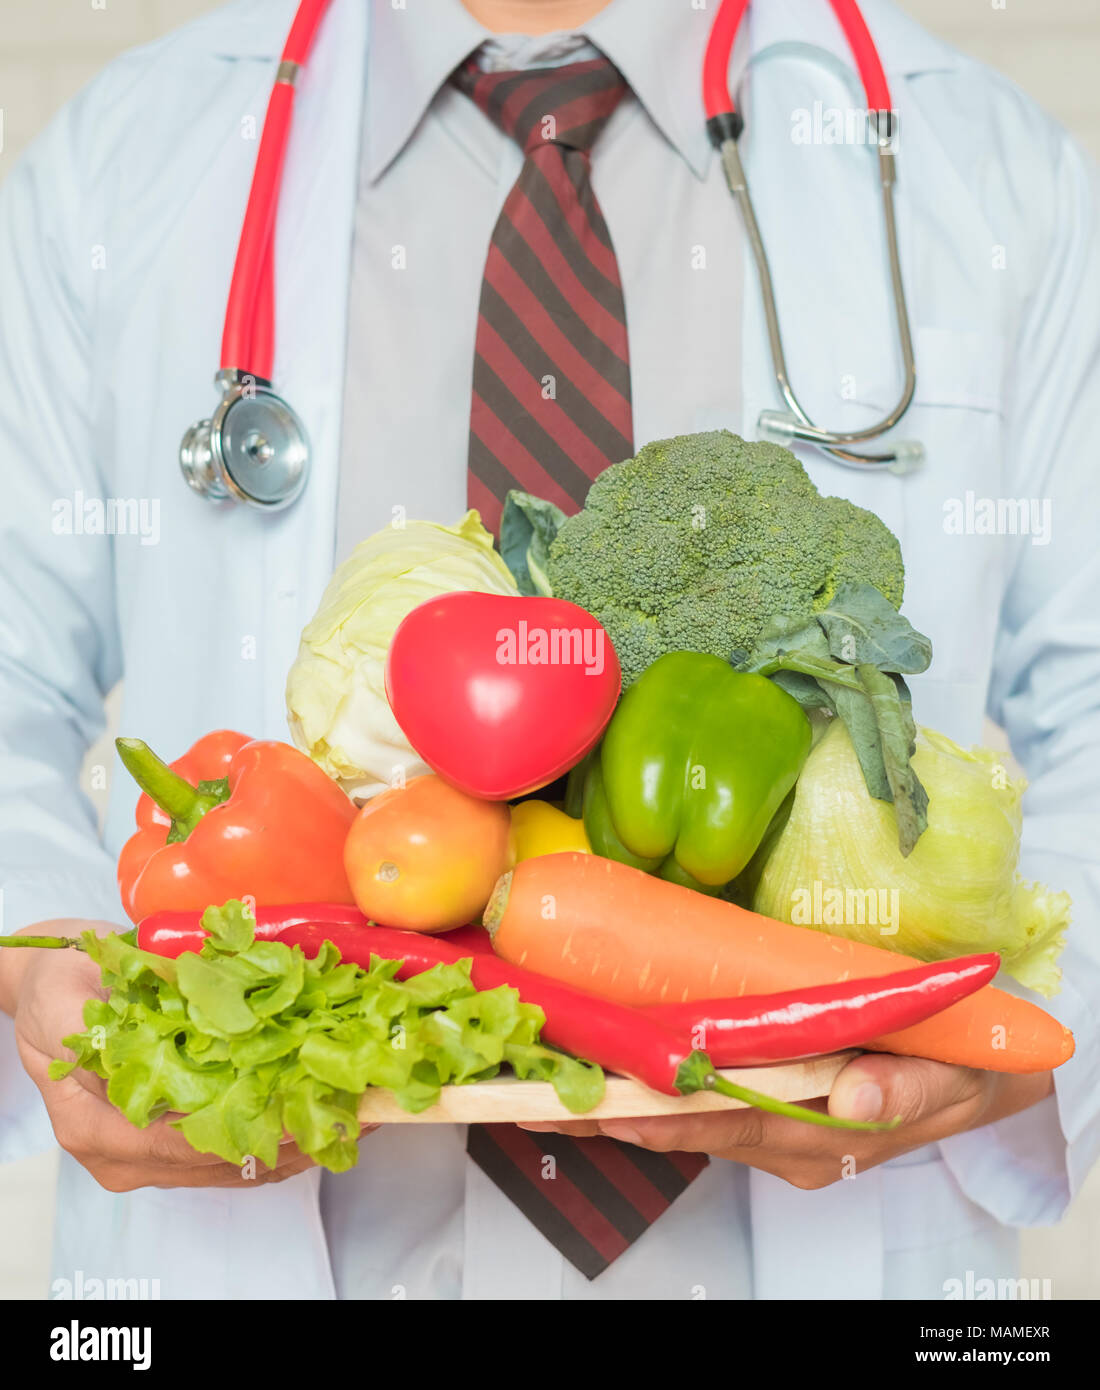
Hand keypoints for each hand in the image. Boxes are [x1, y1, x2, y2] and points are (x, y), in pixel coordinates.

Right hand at [1, 919, 375, 1191]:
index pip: (183, 1144)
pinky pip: (236, 1152)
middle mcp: (126, 1155)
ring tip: (354, 1113)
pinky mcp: (178, 1140)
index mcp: (96, 1127)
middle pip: (218, 1161)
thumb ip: (98, 1034)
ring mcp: (154, 1155)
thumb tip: (156, 1051)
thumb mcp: (64, 1000)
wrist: (59, 982)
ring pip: (235, 1164)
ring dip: (296, 1140)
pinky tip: (325, 1115)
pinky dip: (282, 1135)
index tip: (308, 1107)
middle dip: (288, 1137)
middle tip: (350, 1111)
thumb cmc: (62, 986)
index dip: (250, 1128)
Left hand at [517, 1053, 1053, 1188]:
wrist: (974, 1073)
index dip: (655, 1110)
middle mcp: (779, 1138)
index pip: (720, 1122)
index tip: (592, 1099)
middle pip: (679, 1127)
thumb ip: (902, 1089)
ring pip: (677, 1118)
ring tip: (542, 1082)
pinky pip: (694, 1103)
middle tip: (531, 1093)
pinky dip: (644, 1090)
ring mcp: (767, 1126)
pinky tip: (601, 1071)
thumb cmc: (956, 1069)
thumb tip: (852, 1090)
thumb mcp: (947, 1079)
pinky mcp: (762, 1106)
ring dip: (612, 1103)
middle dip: (605, 1113)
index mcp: (816, 1134)